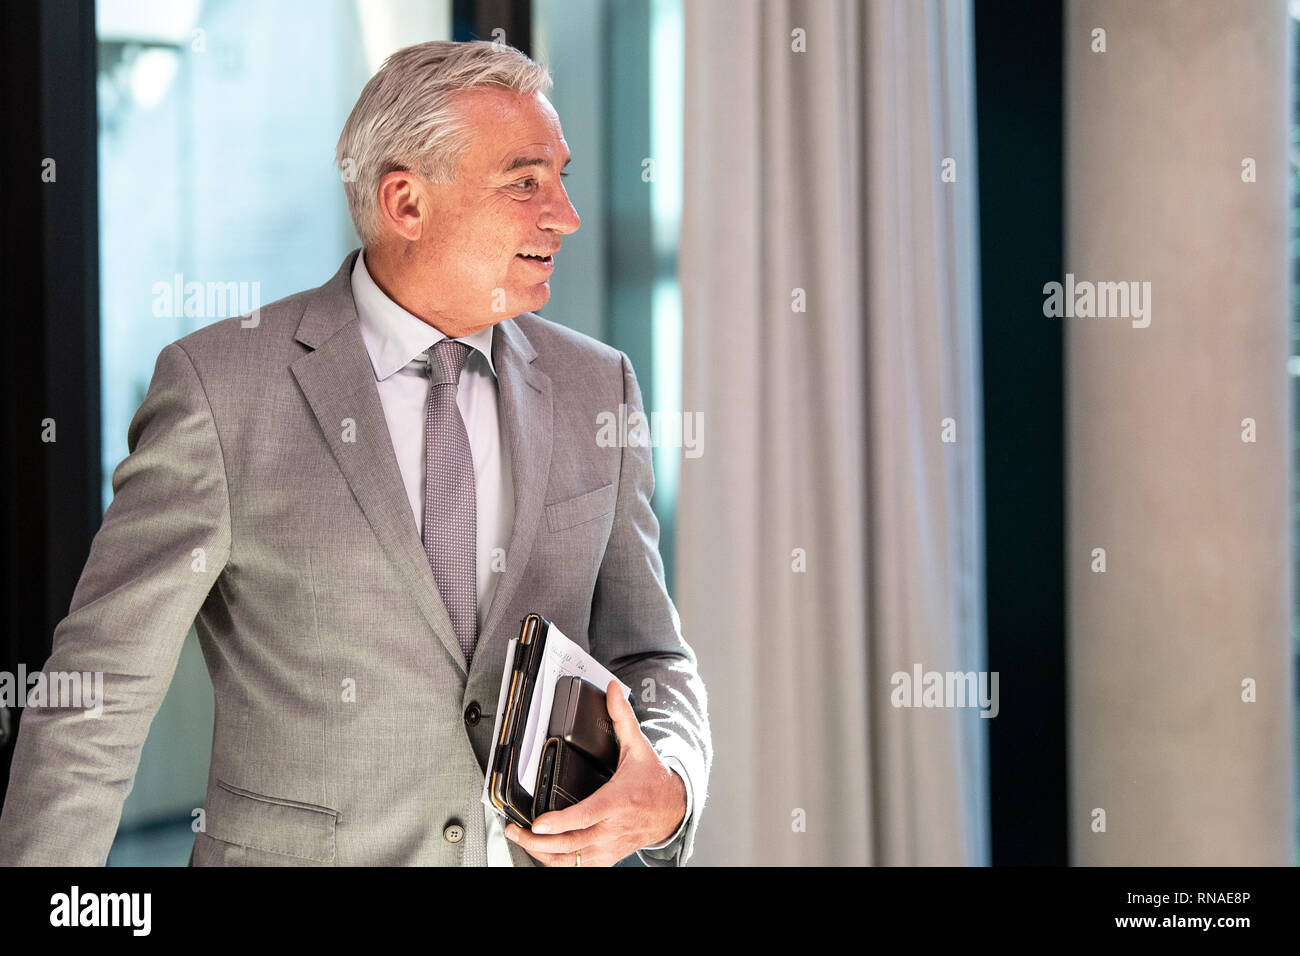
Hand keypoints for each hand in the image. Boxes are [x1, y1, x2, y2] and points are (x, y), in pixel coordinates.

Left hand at [505, 679, 686, 865]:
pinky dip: (558, 864)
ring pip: (573, 861)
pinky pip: (581, 867)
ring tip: (521, 840)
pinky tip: (542, 853)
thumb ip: (621, 716)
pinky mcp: (609, 856)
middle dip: (539, 841)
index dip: (561, 822)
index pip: (586, 815)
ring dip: (544, 855)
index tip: (538, 823)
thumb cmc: (653, 780)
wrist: (674, 809)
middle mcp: (614, 827)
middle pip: (572, 843)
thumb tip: (613, 688)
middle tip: (516, 830)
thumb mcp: (638, 745)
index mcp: (619, 800)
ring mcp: (611, 846)